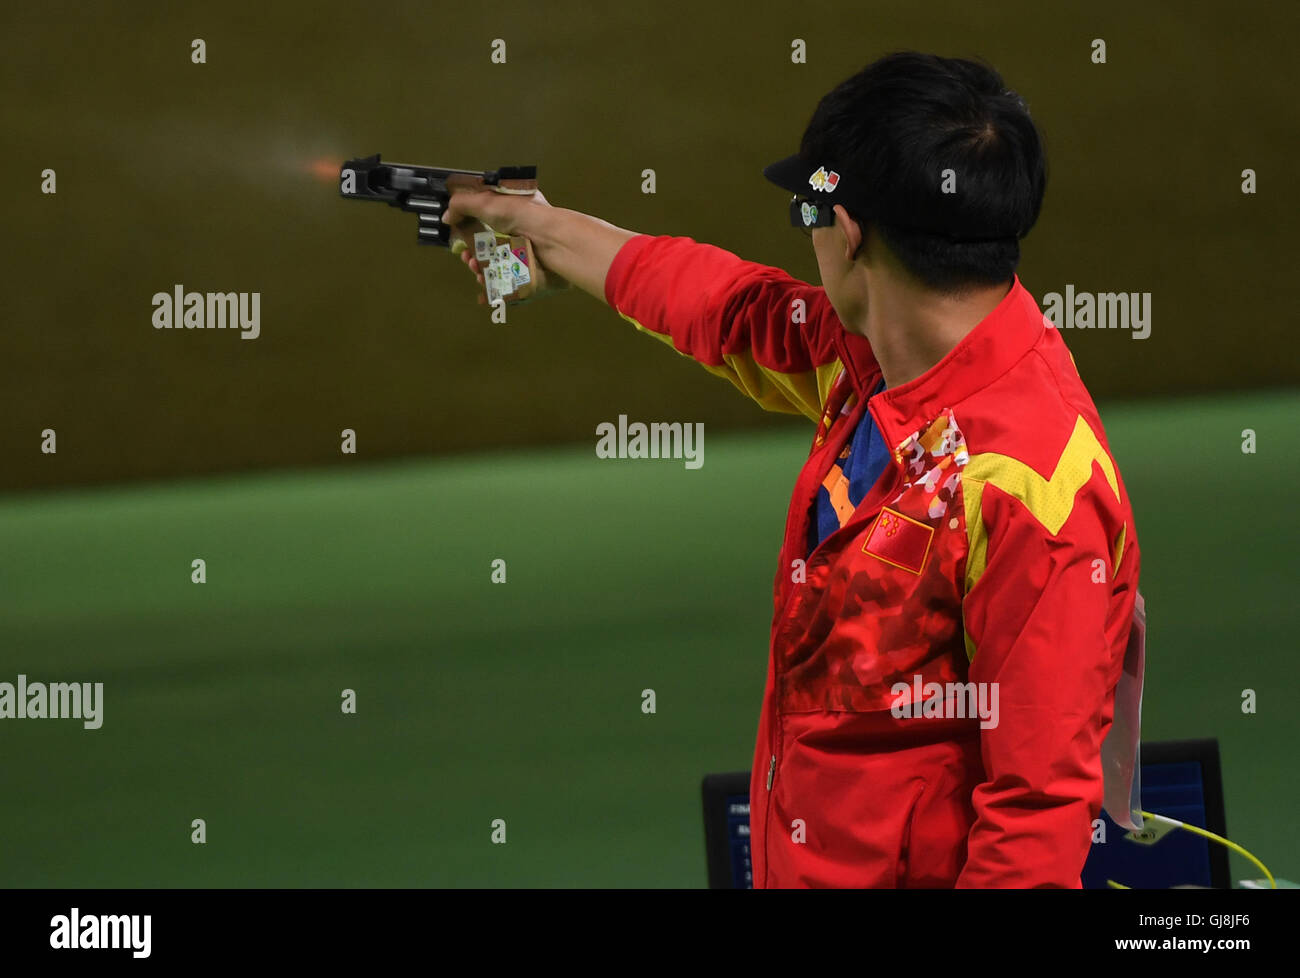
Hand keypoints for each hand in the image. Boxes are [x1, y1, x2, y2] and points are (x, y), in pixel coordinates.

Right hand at [443, 187, 569, 302]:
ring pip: (497, 267)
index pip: (488, 219)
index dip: (470, 228)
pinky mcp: (530, 274)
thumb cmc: (523, 215)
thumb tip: (447, 217)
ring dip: (481, 271)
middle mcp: (522, 231)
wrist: (552, 240)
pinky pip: (509, 285)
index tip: (459, 236)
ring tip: (477, 272)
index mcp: (515, 210)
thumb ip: (462, 205)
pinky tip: (484, 295)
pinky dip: (494, 291)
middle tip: (467, 259)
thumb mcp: (486, 200)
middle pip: (489, 246)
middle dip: (473, 254)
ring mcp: (527, 254)